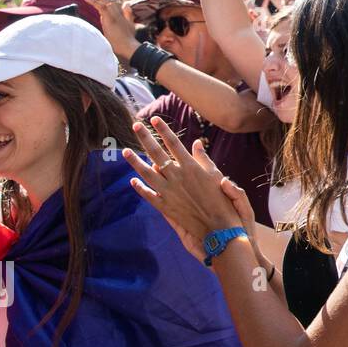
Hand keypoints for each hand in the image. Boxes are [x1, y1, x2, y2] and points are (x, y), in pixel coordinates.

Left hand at [85, 0, 140, 60]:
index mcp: (121, 10)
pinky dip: (93, 2)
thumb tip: (127, 4)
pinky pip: (100, 7)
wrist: (129, 46)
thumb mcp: (130, 24)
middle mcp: (117, 9)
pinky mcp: (109, 18)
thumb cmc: (128, 38)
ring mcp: (114, 12)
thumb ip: (128, 13)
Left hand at [124, 116, 244, 260]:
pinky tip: (133, 181)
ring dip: (135, 162)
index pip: (173, 143)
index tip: (154, 119)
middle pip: (156, 153)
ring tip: (126, 152)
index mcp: (190, 167)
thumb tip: (196, 142)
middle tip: (135, 126)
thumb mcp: (216, 175)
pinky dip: (140, 188)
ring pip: (147, 173)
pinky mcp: (165, 206)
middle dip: (145, 138)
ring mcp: (169, 192)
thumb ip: (203, 158)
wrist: (219, 227)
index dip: (163, 130)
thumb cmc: (221, 200)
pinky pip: (148, 195)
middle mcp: (177, 177)